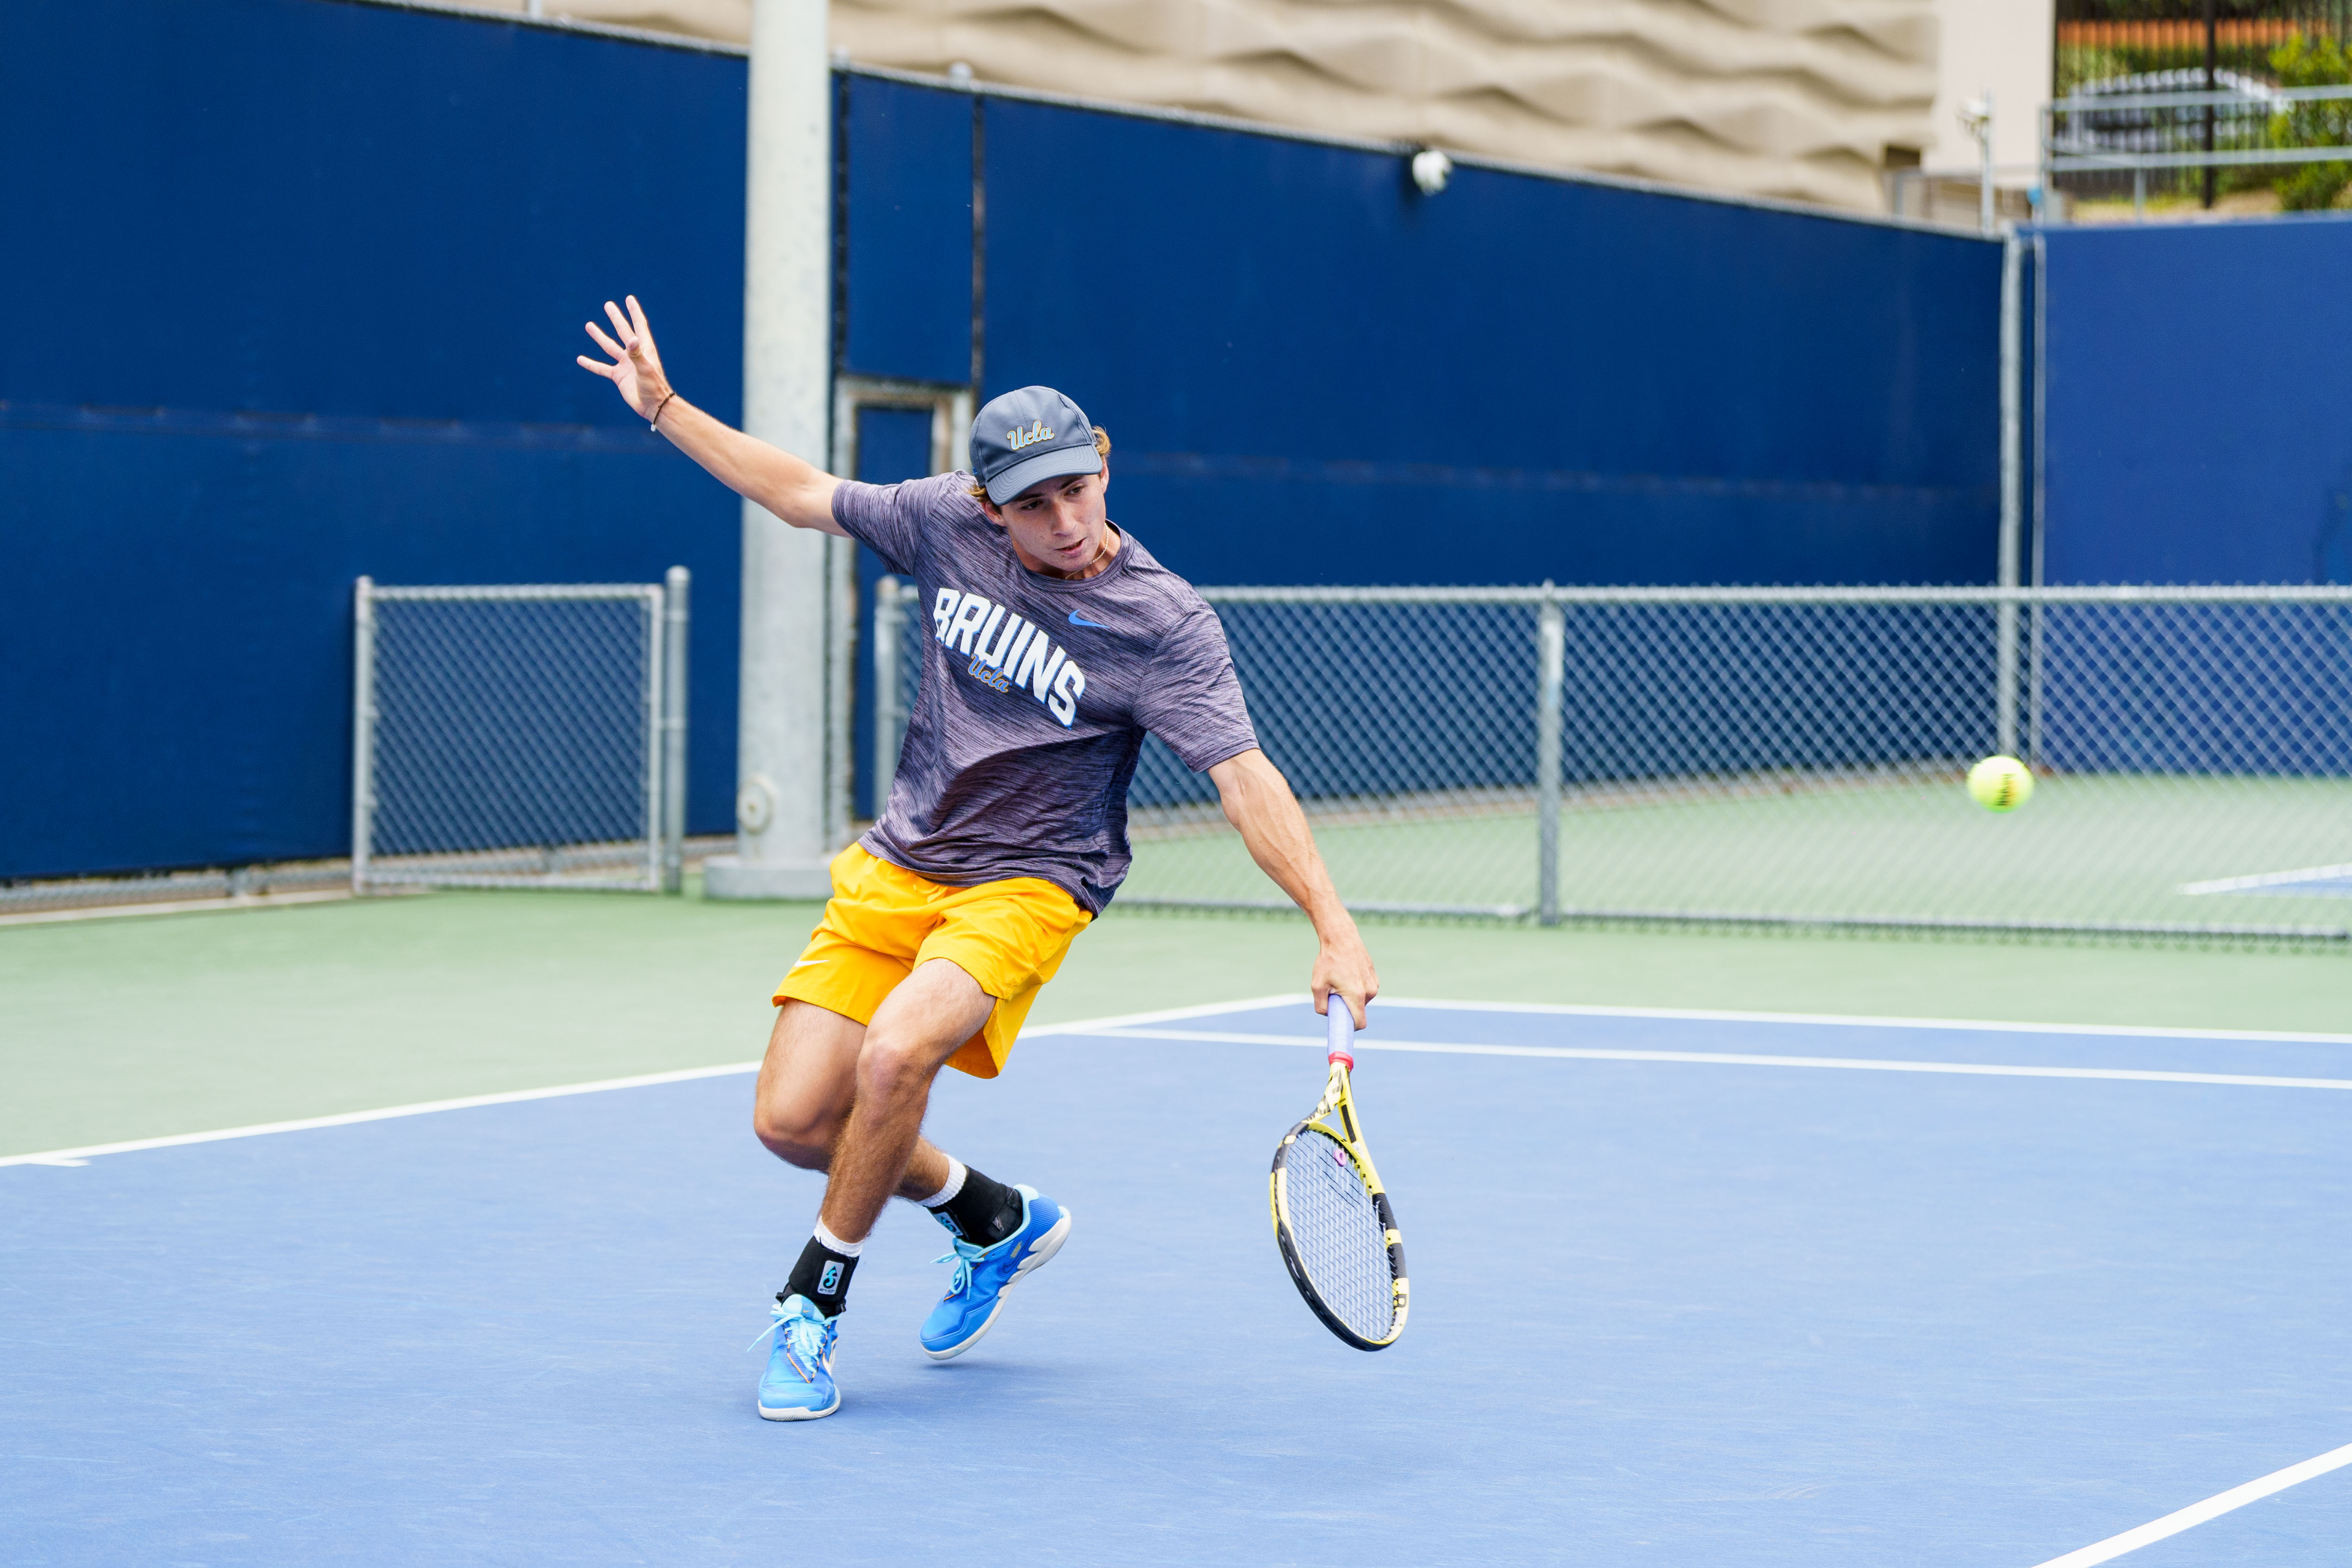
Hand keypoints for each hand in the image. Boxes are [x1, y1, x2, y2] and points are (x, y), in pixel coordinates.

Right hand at [576, 294, 671, 420]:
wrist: (653, 406)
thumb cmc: (654, 387)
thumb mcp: (645, 369)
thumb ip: (637, 354)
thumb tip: (632, 338)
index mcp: (644, 349)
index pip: (639, 325)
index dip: (634, 312)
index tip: (629, 299)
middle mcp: (634, 354)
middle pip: (623, 331)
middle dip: (616, 318)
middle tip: (608, 305)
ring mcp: (625, 365)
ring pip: (609, 347)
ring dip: (599, 336)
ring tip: (588, 325)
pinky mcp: (618, 376)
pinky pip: (602, 368)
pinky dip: (591, 364)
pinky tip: (580, 359)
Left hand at [1311, 921, 1378, 1029]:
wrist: (1341, 937)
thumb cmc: (1328, 960)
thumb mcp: (1317, 985)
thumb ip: (1321, 1006)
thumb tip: (1328, 1014)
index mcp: (1356, 995)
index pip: (1360, 1023)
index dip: (1351, 1028)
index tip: (1343, 1026)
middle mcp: (1369, 991)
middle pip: (1358, 1011)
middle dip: (1347, 1008)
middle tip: (1334, 994)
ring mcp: (1374, 984)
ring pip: (1361, 1000)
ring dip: (1351, 997)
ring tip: (1340, 980)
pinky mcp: (1374, 977)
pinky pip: (1364, 990)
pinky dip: (1356, 988)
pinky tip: (1347, 974)